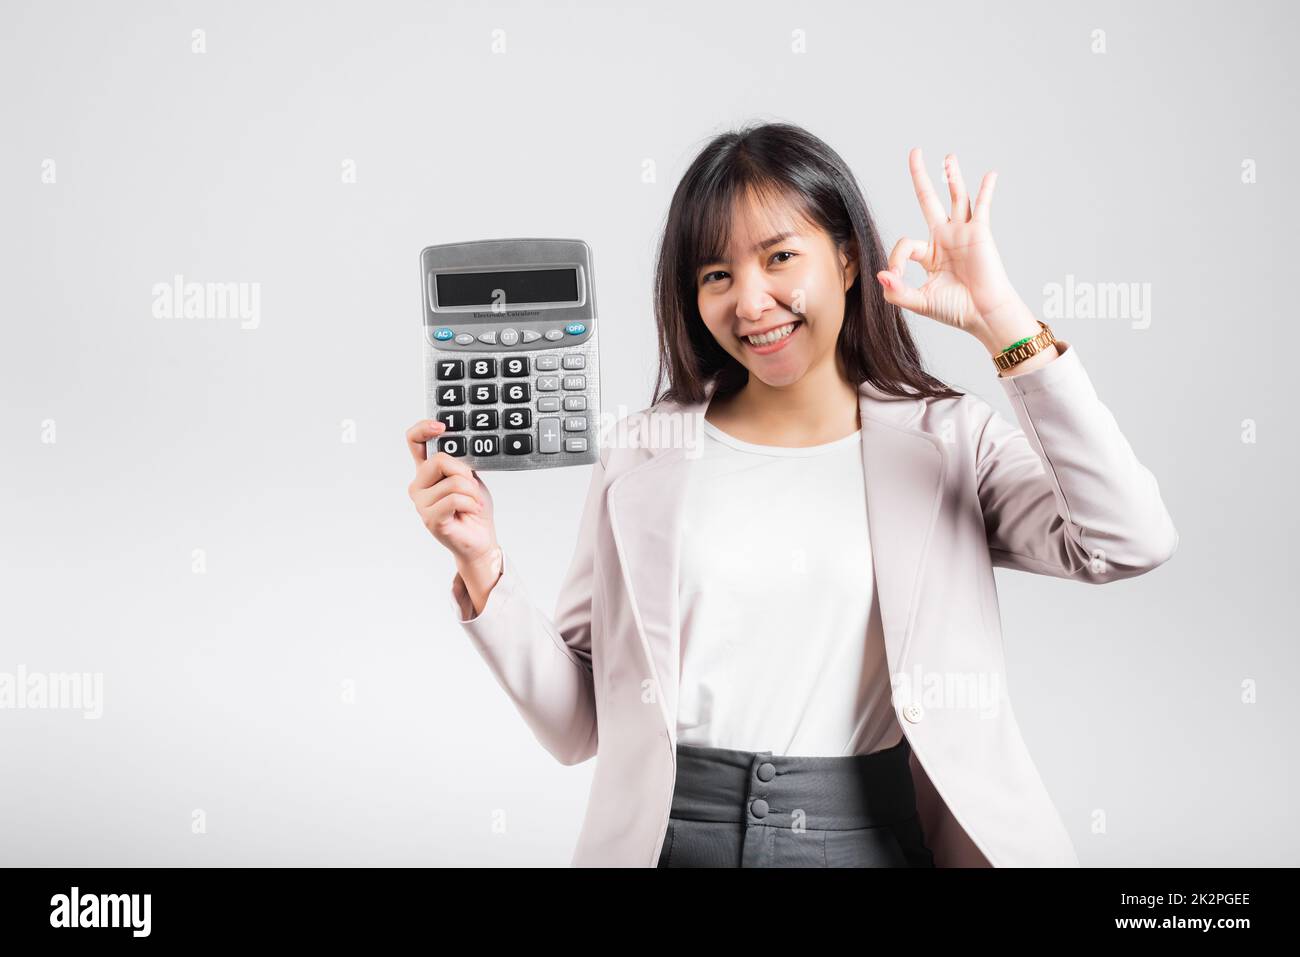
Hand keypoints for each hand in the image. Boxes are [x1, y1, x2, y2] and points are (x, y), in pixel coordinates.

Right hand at [405, 419, 498, 570]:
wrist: (481, 538)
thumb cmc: (474, 507)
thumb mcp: (470, 477)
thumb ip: (460, 461)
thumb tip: (462, 445)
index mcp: (427, 471)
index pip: (414, 442)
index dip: (423, 429)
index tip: (441, 427)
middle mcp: (419, 485)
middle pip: (439, 460)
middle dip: (464, 472)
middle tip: (473, 487)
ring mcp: (421, 502)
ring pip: (452, 482)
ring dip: (472, 492)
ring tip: (474, 503)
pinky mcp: (430, 518)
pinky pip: (454, 499)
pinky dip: (471, 503)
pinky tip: (472, 510)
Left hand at [876, 149, 1023, 338]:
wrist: (982, 315)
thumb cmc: (955, 310)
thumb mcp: (919, 302)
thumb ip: (896, 292)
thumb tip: (880, 275)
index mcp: (929, 254)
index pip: (905, 244)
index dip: (895, 259)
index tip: (895, 276)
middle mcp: (945, 238)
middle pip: (929, 200)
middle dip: (921, 176)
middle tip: (915, 152)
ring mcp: (963, 233)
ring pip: (957, 197)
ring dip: (952, 176)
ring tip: (948, 157)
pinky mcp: (980, 234)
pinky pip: (983, 207)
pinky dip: (986, 190)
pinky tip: (990, 174)